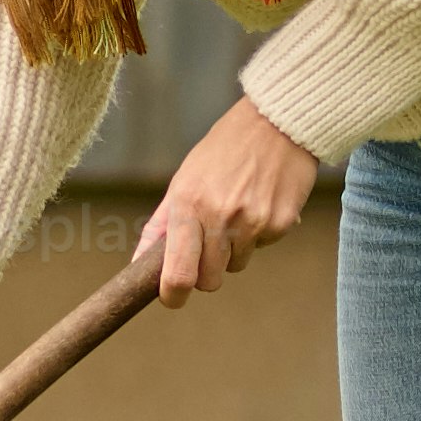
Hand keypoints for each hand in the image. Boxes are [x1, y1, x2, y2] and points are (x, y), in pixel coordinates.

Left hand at [144, 94, 318, 300]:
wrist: (276, 124)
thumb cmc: (222, 151)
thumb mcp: (183, 181)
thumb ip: (161, 225)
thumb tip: (139, 263)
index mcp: (189, 205)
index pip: (178, 273)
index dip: (173, 295)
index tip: (172, 297)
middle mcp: (221, 217)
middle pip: (209, 280)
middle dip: (205, 272)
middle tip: (208, 244)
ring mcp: (254, 222)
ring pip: (236, 265)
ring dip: (233, 249)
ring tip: (236, 210)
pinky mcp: (282, 224)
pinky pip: (262, 247)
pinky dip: (259, 234)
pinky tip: (259, 202)